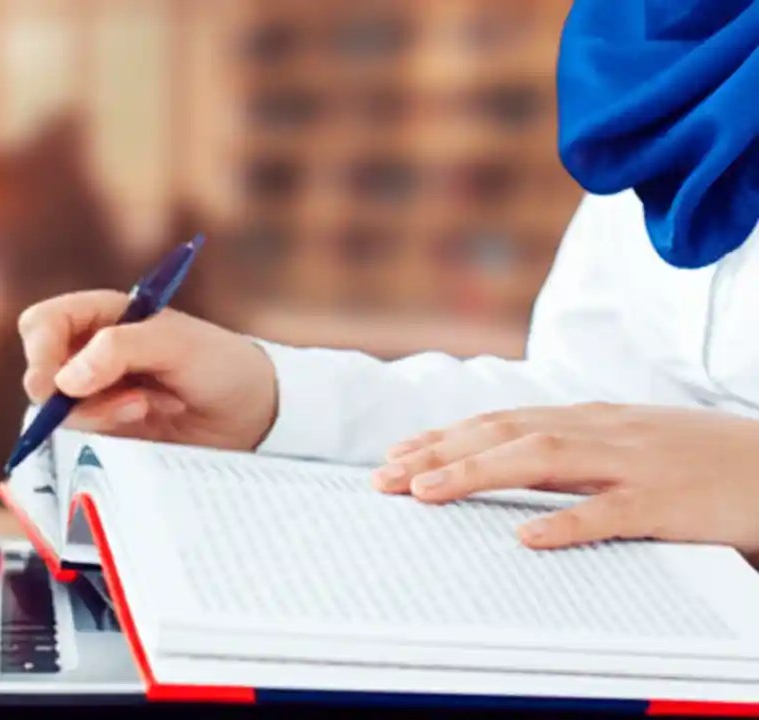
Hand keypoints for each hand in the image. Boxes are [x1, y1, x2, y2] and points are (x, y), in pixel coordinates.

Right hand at [17, 290, 277, 449]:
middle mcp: (90, 353)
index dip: (39, 347)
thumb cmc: (220, 363)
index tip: (53, 378)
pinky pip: (82, 434)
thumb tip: (64, 380)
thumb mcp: (176, 344)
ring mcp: (97, 394)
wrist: (254, 413)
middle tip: (79, 397)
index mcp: (102, 317)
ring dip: (94, 409)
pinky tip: (145, 417)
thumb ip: (119, 350)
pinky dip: (107, 427)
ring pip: (56, 408)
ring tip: (143, 403)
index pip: (43, 324)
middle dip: (56, 388)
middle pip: (38, 369)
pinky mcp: (108, 430)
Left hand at [371, 403, 758, 552]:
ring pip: (544, 459)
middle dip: (441, 453)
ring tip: (426, 491)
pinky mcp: (669, 503)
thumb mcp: (626, 446)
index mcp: (589, 421)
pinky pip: (612, 513)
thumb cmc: (696, 461)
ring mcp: (634, 464)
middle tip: (384, 477)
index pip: (502, 422)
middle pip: (507, 434)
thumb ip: (570, 453)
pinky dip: (567, 523)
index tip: (395, 454)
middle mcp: (602, 432)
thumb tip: (503, 464)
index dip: (446, 436)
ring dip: (478, 472)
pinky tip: (526, 538)